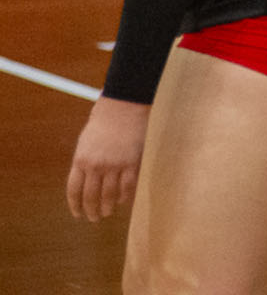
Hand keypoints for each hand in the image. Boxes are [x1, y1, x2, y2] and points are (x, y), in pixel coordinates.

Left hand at [67, 97, 149, 221]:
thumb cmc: (103, 123)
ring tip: (108, 212)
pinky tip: (122, 201)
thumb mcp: (85, 143)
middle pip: (91, 196)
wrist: (122, 108)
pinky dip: (124, 196)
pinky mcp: (131, 162)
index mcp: (80, 160)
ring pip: (110, 195)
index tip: (78, 214)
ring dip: (108, 207)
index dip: (75, 205)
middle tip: (94, 218)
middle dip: (92, 210)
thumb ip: (84, 162)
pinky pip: (128, 186)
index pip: (74, 190)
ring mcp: (114, 165)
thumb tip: (86, 181)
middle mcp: (95, 166)